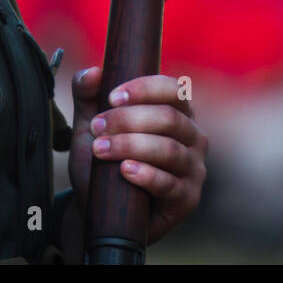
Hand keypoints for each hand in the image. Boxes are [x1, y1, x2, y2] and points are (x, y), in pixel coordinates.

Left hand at [69, 66, 206, 244]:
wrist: (99, 210)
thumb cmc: (102, 162)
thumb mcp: (90, 126)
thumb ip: (88, 95)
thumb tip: (93, 72)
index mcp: (178, 112)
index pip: (173, 89)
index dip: (144, 88)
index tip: (111, 96)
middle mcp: (193, 136)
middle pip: (169, 118)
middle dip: (128, 120)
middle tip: (97, 128)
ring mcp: (194, 168)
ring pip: (169, 150)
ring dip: (131, 146)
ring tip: (101, 150)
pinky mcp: (187, 198)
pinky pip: (170, 184)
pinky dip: (146, 175)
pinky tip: (125, 171)